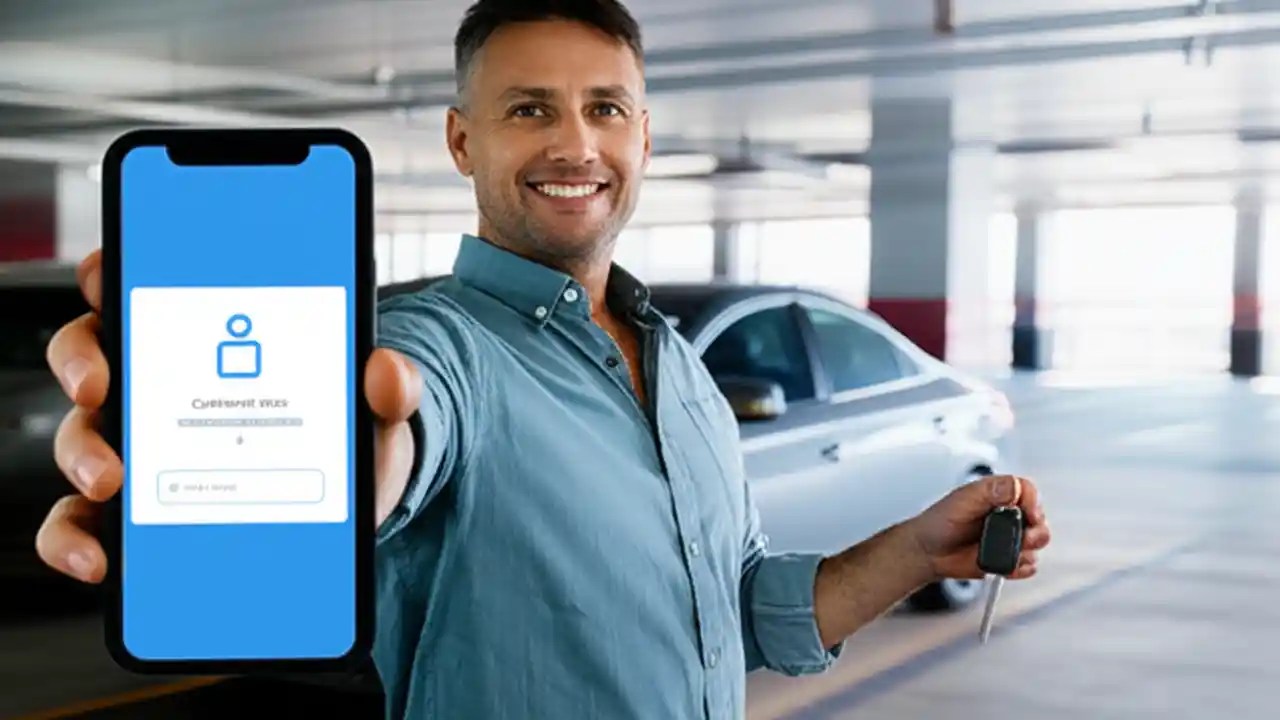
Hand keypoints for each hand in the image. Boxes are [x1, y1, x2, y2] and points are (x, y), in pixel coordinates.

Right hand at [35, 249, 421, 583]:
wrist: (356, 504)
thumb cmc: (353, 433)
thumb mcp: (376, 408)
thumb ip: (390, 387)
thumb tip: (389, 371)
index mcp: (209, 338)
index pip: (144, 286)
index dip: (113, 272)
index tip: (111, 283)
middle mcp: (161, 384)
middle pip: (91, 354)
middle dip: (85, 367)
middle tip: (102, 391)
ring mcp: (144, 447)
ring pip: (80, 438)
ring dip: (81, 458)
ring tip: (110, 485)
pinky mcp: (143, 511)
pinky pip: (84, 522)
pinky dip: (77, 538)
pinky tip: (101, 558)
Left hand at [907, 474, 1050, 581]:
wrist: (928, 552)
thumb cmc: (940, 522)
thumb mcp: (963, 498)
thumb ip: (991, 490)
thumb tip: (1016, 487)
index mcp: (999, 495)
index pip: (1028, 492)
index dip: (1033, 503)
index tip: (1029, 514)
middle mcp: (1008, 515)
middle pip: (1040, 520)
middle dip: (1035, 531)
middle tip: (1021, 538)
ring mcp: (1009, 538)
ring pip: (1037, 544)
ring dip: (1027, 550)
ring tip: (1007, 553)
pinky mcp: (1007, 559)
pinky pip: (1027, 565)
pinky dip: (1019, 567)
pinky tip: (1004, 565)